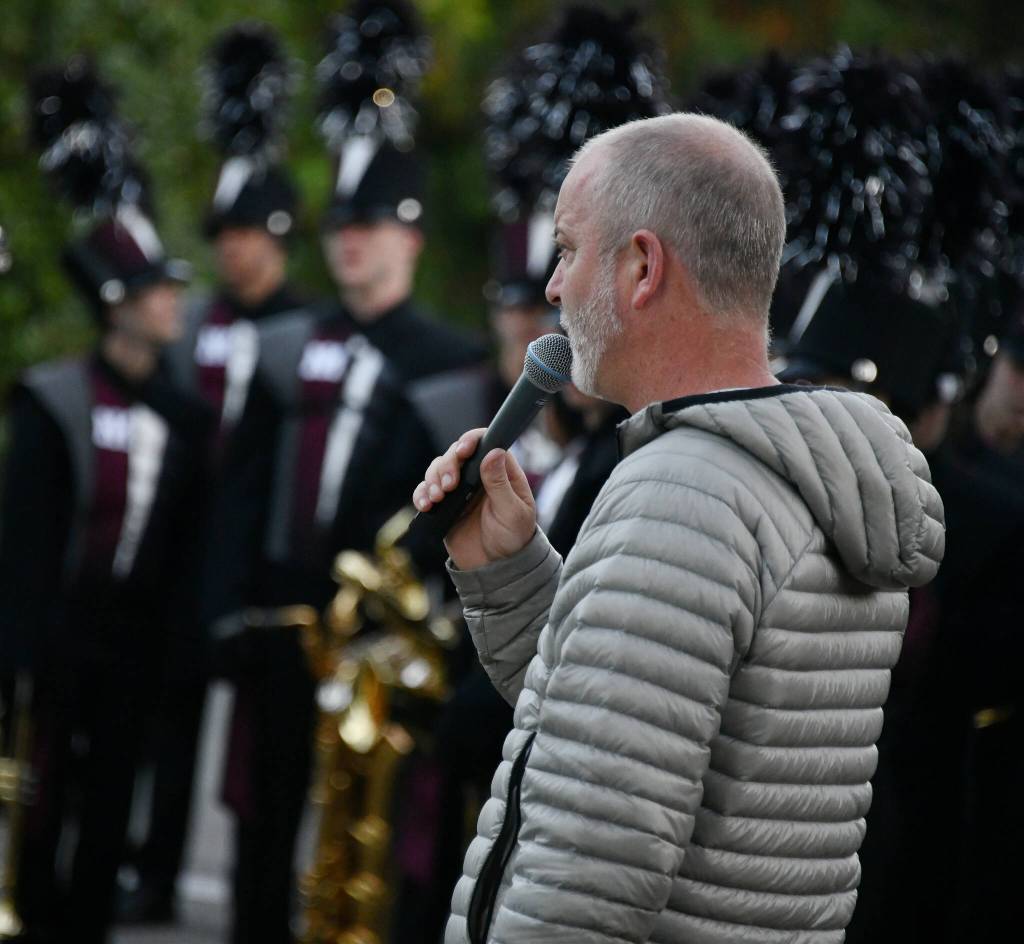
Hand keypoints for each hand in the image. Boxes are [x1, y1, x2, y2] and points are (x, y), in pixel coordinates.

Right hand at [412, 428, 535, 570]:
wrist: (496, 568)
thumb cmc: (513, 538)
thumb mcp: (513, 512)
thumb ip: (501, 484)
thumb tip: (493, 453)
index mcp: (501, 471)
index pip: (485, 442)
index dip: (471, 440)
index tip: (463, 451)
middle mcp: (479, 475)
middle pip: (456, 453)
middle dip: (448, 465)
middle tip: (449, 486)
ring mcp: (460, 489)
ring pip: (438, 468)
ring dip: (433, 479)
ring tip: (438, 498)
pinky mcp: (445, 504)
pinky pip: (426, 491)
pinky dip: (422, 494)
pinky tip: (426, 505)